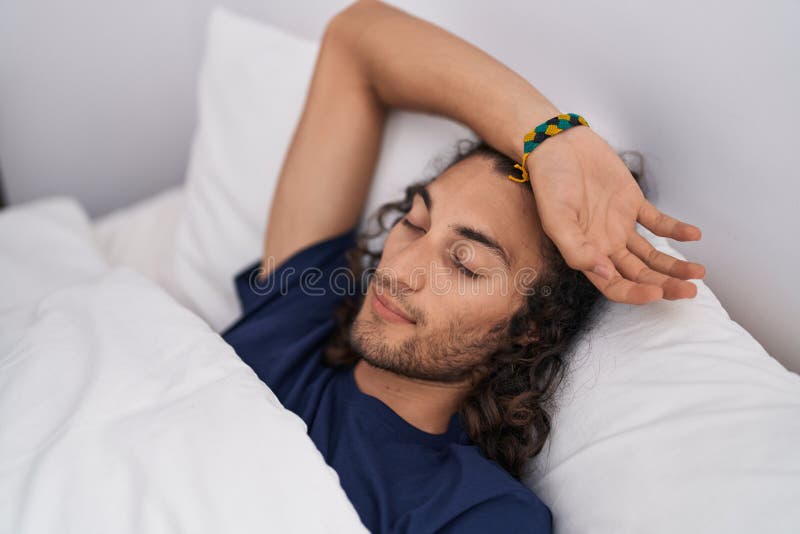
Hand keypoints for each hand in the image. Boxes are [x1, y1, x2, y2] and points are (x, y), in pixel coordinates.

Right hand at [525, 126, 705, 304]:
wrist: (560, 146)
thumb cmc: (550, 183)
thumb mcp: (556, 220)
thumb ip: (576, 250)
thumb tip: (603, 272)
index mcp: (586, 253)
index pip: (614, 285)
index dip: (635, 294)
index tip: (656, 294)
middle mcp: (605, 244)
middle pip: (640, 274)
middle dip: (665, 285)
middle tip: (689, 291)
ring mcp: (621, 225)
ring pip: (652, 254)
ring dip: (674, 265)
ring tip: (698, 272)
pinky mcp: (633, 203)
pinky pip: (658, 222)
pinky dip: (676, 230)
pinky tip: (693, 235)